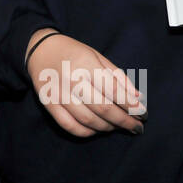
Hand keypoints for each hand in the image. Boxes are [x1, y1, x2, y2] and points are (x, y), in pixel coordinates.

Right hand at [25, 29, 145, 137]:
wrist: (39, 50)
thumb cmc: (73, 52)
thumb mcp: (97, 56)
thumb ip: (117, 76)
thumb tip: (137, 98)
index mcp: (86, 64)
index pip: (114, 91)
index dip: (132, 106)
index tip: (144, 114)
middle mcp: (72, 80)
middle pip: (103, 108)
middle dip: (124, 121)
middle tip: (137, 127)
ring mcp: (58, 94)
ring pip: (88, 120)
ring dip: (108, 127)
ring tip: (119, 127)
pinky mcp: (49, 104)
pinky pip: (70, 126)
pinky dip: (87, 132)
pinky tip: (97, 129)